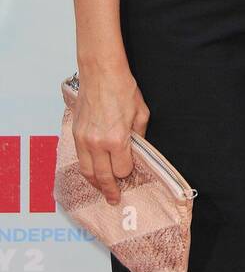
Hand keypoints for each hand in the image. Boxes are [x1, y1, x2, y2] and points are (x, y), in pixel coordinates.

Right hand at [72, 68, 149, 204]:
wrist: (100, 72)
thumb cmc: (122, 88)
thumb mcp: (141, 112)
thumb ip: (140, 135)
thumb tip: (138, 150)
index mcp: (116, 139)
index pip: (122, 169)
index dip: (128, 173)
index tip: (131, 173)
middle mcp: (97, 143)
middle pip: (103, 177)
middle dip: (110, 190)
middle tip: (115, 199)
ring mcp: (84, 139)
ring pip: (88, 171)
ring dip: (96, 184)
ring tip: (103, 190)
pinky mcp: (76, 133)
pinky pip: (80, 159)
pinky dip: (87, 169)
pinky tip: (93, 172)